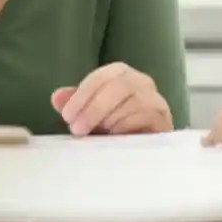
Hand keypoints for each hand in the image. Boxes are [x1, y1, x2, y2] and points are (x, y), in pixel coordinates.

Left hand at [51, 62, 171, 135]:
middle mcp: (141, 81)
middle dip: (94, 108)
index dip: (81, 96)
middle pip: (117, 86)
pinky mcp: (164, 119)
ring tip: (97, 134)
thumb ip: (75, 105)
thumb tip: (57, 98)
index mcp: (119, 74)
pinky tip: (115, 137)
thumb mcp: (91, 115)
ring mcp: (155, 99)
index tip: (67, 116)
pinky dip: (128, 126)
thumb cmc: (115, 126)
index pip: (100, 77)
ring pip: (134, 101)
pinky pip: (147, 116)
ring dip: (110, 119)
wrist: (145, 148)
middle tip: (78, 129)